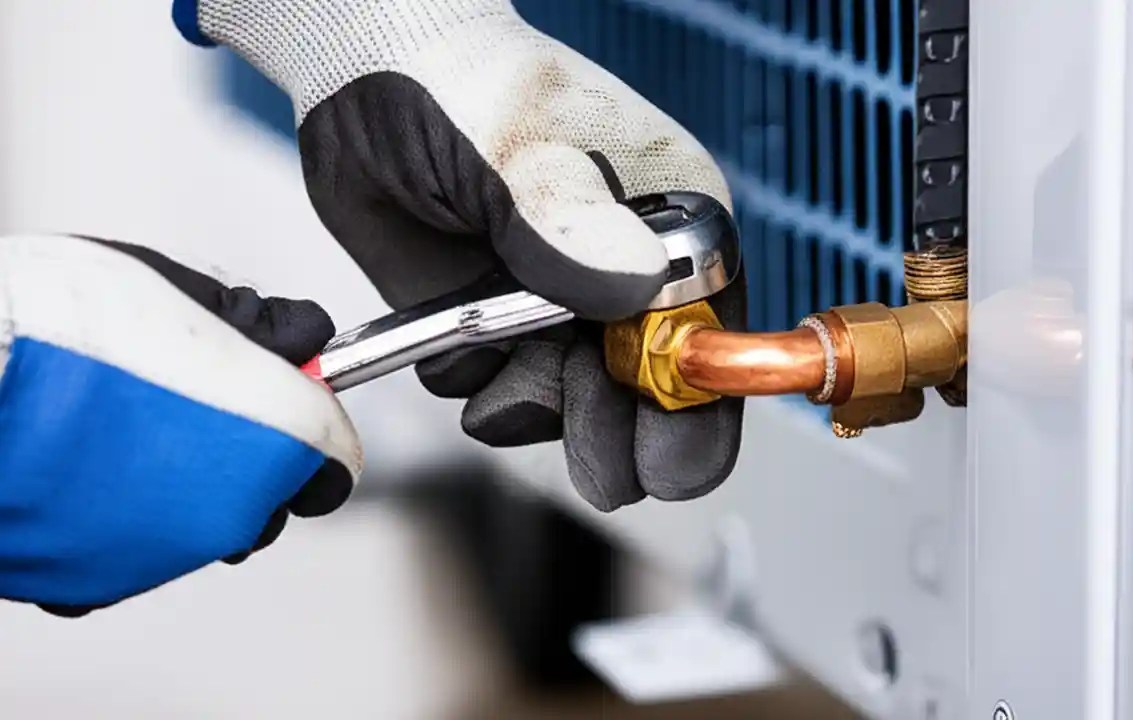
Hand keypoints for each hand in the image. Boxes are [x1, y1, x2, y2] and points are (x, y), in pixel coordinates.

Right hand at [0, 235, 360, 614]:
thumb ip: (256, 323)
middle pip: (268, 499)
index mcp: (270, 442)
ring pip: (197, 530)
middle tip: (194, 406)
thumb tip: (302, 335)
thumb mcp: (178, 289)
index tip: (290, 400)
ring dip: (182, 491)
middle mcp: (226, 514)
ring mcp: (158, 557)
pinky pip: (125, 556)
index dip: (312, 421)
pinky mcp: (90, 585)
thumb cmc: (54, 325)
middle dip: (249, 459)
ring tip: (126, 431)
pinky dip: (114, 522)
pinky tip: (82, 469)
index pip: (333, 456)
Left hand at [194, 0, 744, 510]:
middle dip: (618, 435)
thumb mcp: (520, 143)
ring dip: (535, 411)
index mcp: (672, 229)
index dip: (695, 413)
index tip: (663, 462)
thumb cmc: (468, 83)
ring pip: (568, 406)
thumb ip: (569, 220)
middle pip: (649, 397)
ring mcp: (557, 306)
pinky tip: (452, 343)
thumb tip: (636, 287)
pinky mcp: (494, 325)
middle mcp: (623, 277)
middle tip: (599, 471)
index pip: (712, 345)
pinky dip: (472, 384)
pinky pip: (492, 389)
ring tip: (501, 382)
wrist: (372, 72)